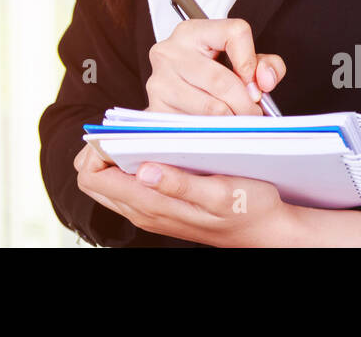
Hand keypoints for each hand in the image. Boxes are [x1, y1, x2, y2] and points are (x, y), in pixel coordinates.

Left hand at [75, 150, 292, 245]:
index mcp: (152, 206)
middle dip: (100, 152)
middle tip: (127, 131)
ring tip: (145, 137)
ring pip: (109, 182)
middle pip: (94, 180)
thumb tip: (143, 169)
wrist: (268, 230)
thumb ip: (179, 183)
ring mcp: (150, 211)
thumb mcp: (220, 192)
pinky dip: (133, 165)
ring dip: (118, 157)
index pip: (92, 177)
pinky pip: (129, 185)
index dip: (96, 151)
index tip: (118, 131)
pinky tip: (158, 150)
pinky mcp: (161, 207)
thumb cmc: (250, 208)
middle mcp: (144, 211)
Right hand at [145, 16, 284, 114]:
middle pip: (221, 80)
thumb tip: (265, 80)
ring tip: (238, 121)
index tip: (255, 84)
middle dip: (245, 103)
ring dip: (232, 120)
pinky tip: (216, 127)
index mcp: (192, 31)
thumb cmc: (210, 72)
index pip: (234, 33)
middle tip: (254, 114)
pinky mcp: (156, 108)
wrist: (176, 90)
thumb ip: (265, 64)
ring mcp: (159, 80)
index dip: (251, 62)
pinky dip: (213, 131)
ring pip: (210, 107)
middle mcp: (170, 51)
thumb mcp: (239, 60)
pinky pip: (196, 126)